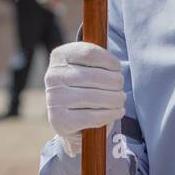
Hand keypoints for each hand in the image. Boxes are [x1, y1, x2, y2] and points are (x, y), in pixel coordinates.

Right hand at [44, 42, 125, 157]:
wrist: (67, 117)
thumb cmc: (84, 85)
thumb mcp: (87, 65)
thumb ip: (99, 56)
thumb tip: (115, 60)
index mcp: (59, 56)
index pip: (90, 54)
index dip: (110, 61)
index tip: (117, 68)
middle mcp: (53, 76)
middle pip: (96, 76)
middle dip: (116, 83)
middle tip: (121, 88)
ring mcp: (54, 99)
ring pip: (97, 97)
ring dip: (116, 99)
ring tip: (120, 99)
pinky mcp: (59, 120)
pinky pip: (94, 117)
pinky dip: (111, 114)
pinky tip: (117, 112)